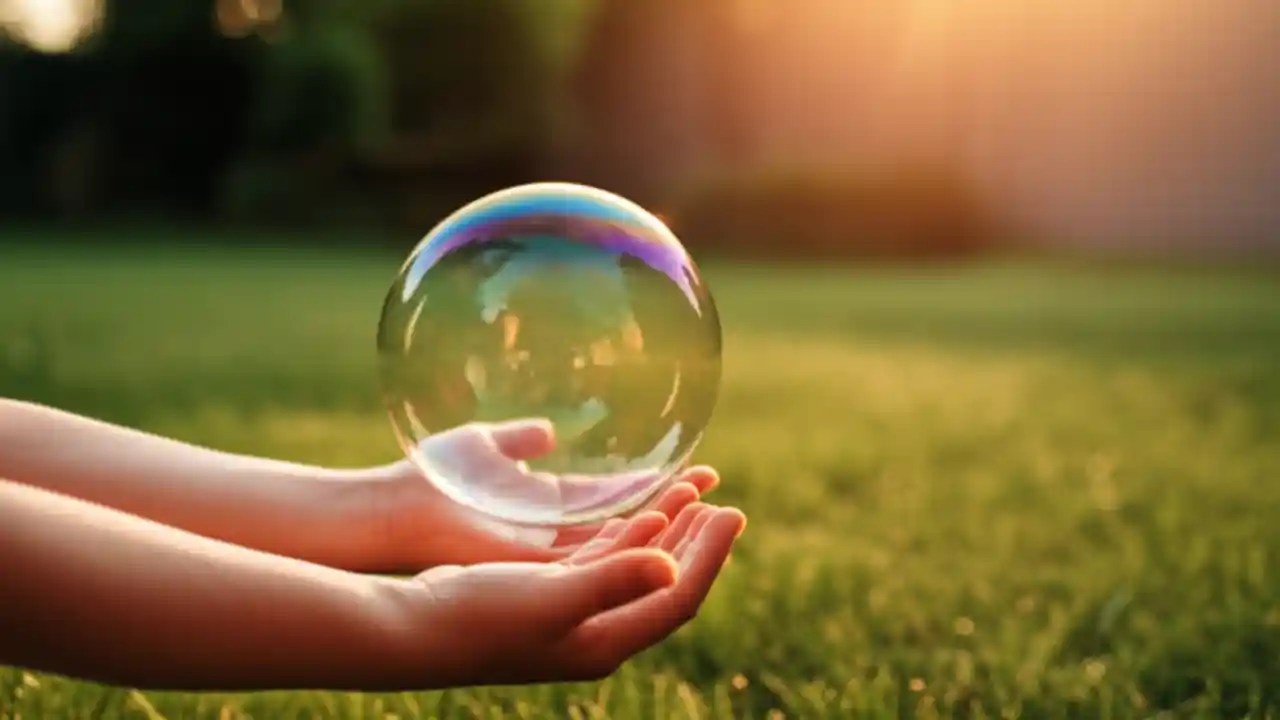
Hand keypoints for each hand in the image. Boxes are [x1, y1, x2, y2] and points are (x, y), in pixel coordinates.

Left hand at [365, 419, 718, 570]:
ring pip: (622, 547)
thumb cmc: (428, 478)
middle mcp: (554, 538)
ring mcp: (547, 557)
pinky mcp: (536, 568)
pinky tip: (667, 523)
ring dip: (667, 527)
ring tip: (711, 507)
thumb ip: (519, 442)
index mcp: (546, 512)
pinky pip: (596, 557)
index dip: (657, 491)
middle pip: (630, 527)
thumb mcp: (484, 446)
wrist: (390, 512)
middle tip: (720, 490)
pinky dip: (634, 541)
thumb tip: (546, 430)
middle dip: (677, 510)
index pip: (615, 503)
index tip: (698, 473)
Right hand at [384, 502, 745, 687]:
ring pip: (636, 573)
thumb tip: (670, 565)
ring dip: (667, 535)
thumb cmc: (478, 616)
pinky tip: (641, 515)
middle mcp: (597, 634)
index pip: (677, 597)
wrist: (414, 630)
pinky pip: (604, 566)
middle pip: (665, 588)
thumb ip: (612, 581)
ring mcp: (573, 619)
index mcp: (605, 641)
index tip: (733, 512)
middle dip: (698, 546)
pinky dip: (627, 539)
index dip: (710, 556)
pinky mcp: (549, 600)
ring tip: (696, 500)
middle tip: (726, 506)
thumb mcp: (550, 597)